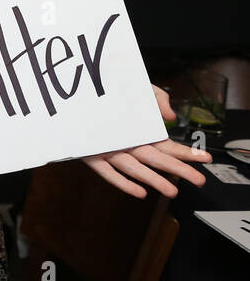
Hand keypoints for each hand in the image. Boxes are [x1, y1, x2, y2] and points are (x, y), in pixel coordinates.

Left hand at [80, 85, 210, 198]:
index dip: (186, 153)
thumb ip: (157, 99)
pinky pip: (108, 172)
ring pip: (135, 168)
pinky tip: (139, 191)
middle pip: (156, 159)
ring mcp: (110, 150)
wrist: (74, 93)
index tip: (205, 159)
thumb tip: (170, 117)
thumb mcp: (138, 89)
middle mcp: (128, 143)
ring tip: (171, 190)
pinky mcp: (91, 154)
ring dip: (153, 179)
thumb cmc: (110, 93)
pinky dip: (123, 182)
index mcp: (140, 131)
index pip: (168, 146)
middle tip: (198, 181)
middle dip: (179, 170)